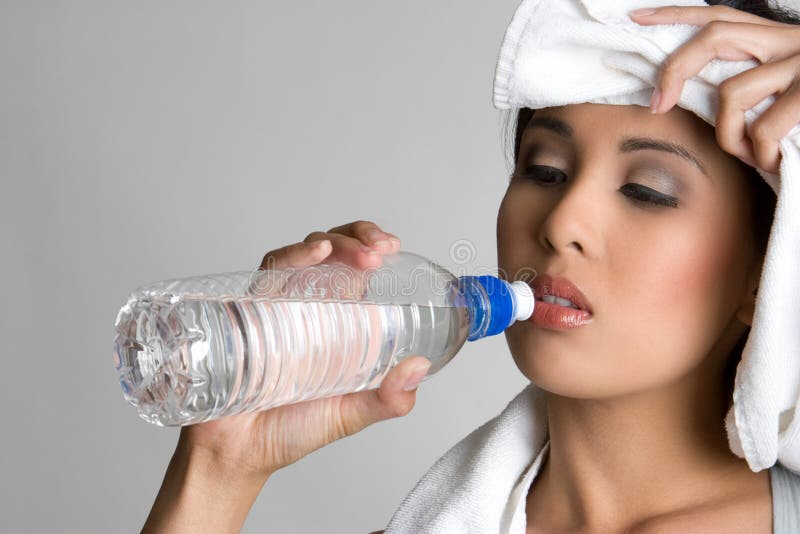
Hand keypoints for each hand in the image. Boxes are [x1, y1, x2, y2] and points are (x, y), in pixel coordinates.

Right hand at [144, 220, 431, 532]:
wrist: (236, 453)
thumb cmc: (290, 429)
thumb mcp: (350, 414)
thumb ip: (388, 399)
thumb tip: (419, 368)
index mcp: (337, 321)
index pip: (357, 266)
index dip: (374, 246)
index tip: (392, 247)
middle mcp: (307, 305)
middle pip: (333, 249)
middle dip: (359, 237)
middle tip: (380, 251)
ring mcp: (278, 303)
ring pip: (304, 252)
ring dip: (335, 242)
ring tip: (360, 255)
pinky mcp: (249, 308)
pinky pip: (270, 272)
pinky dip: (295, 257)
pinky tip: (315, 254)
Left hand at [630, 4, 799, 172]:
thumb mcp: (790, 86)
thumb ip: (754, 82)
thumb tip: (701, 98)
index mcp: (781, 39)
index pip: (720, 16)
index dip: (676, 14)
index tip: (637, 16)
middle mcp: (792, 41)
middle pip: (714, 37)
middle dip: (675, 70)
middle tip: (658, 106)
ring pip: (732, 92)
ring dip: (728, 135)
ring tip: (749, 155)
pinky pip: (764, 128)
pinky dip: (761, 154)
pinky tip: (775, 164)